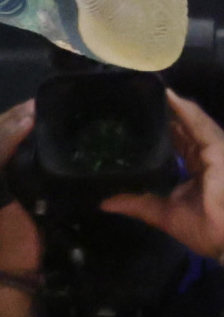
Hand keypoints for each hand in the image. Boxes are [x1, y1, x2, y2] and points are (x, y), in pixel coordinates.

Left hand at [105, 93, 223, 258]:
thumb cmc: (203, 229)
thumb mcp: (164, 214)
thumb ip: (137, 203)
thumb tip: (104, 203)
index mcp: (198, 170)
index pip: (179, 143)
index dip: (163, 129)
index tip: (140, 114)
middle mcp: (206, 157)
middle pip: (184, 129)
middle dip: (164, 113)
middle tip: (138, 94)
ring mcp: (214, 151)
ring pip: (190, 121)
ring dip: (171, 106)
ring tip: (148, 87)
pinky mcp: (217, 148)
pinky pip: (200, 124)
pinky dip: (185, 110)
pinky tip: (168, 95)